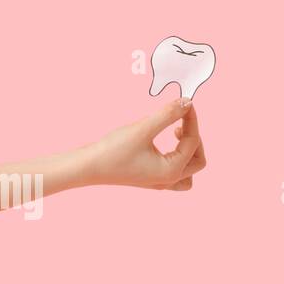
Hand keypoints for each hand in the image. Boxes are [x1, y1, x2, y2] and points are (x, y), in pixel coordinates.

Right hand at [84, 99, 206, 189]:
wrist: (85, 167)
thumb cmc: (112, 150)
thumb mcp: (143, 129)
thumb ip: (168, 114)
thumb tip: (187, 101)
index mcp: (171, 171)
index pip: (193, 142)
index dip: (192, 119)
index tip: (185, 102)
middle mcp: (168, 180)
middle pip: (198, 160)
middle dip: (195, 138)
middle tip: (180, 122)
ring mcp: (159, 182)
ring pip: (189, 170)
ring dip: (189, 151)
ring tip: (175, 134)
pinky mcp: (149, 177)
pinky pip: (175, 171)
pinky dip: (178, 157)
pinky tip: (163, 142)